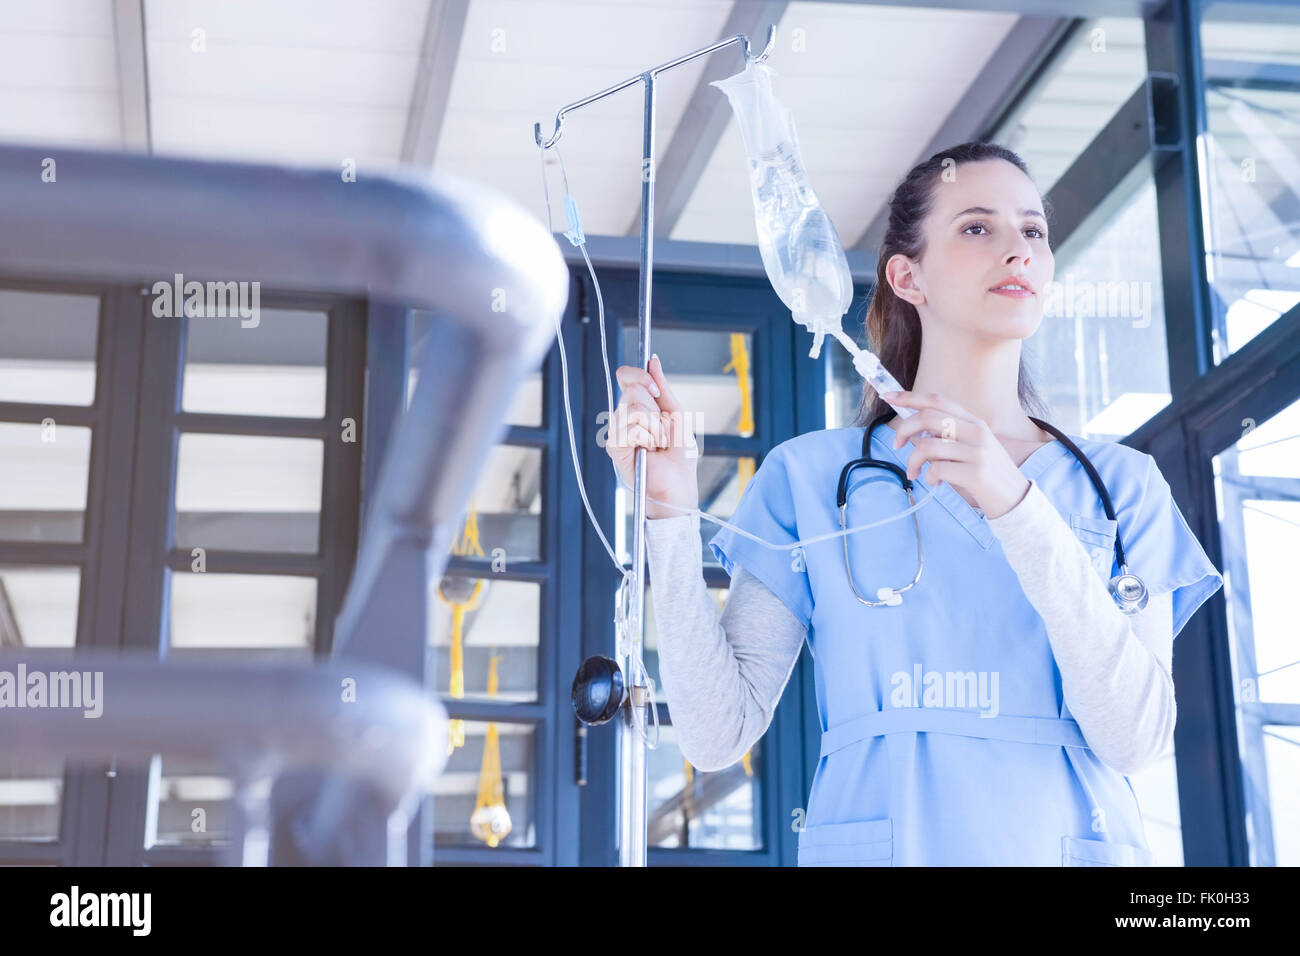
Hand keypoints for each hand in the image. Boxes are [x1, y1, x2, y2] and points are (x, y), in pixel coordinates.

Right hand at [606, 355, 700, 519]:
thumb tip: (653, 361)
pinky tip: (648, 450)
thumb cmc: (678, 458)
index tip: (656, 390)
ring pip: (633, 409)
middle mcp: (624, 418)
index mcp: (638, 408)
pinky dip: (646, 437)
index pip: (626, 377)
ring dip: (656, 427)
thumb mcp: (677, 416)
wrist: (678, 487)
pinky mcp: (614, 448)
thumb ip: (664, 389)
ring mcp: (617, 433)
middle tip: (662, 431)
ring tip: (658, 444)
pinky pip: (629, 428)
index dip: (639, 376)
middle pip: (632, 392)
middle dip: (656, 410)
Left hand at [881, 390, 1029, 518]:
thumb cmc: (986, 474)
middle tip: (896, 445)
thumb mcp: (971, 448)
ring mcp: (978, 453)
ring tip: (915, 473)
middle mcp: (977, 432)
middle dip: (904, 429)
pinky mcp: (976, 474)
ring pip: (928, 446)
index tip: (888, 396)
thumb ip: (946, 438)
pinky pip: (937, 469)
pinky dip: (928, 477)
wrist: (1016, 500)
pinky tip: (935, 483)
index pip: (938, 401)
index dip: (910, 397)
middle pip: (929, 418)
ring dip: (912, 461)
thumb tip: (912, 433)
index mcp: (974, 422)